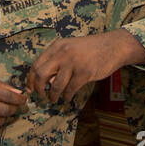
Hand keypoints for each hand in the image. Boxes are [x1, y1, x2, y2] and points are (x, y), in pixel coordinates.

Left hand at [26, 31, 144, 103]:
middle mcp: (63, 53)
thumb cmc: (91, 49)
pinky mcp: (85, 72)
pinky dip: (67, 97)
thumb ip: (58, 61)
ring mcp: (74, 63)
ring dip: (52, 96)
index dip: (30, 79)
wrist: (114, 46)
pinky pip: (70, 89)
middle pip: (40, 74)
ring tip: (54, 99)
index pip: (36, 64)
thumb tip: (46, 81)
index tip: (30, 89)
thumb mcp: (70, 48)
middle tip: (41, 96)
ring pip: (55, 85)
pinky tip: (67, 98)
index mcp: (57, 46)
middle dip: (38, 89)